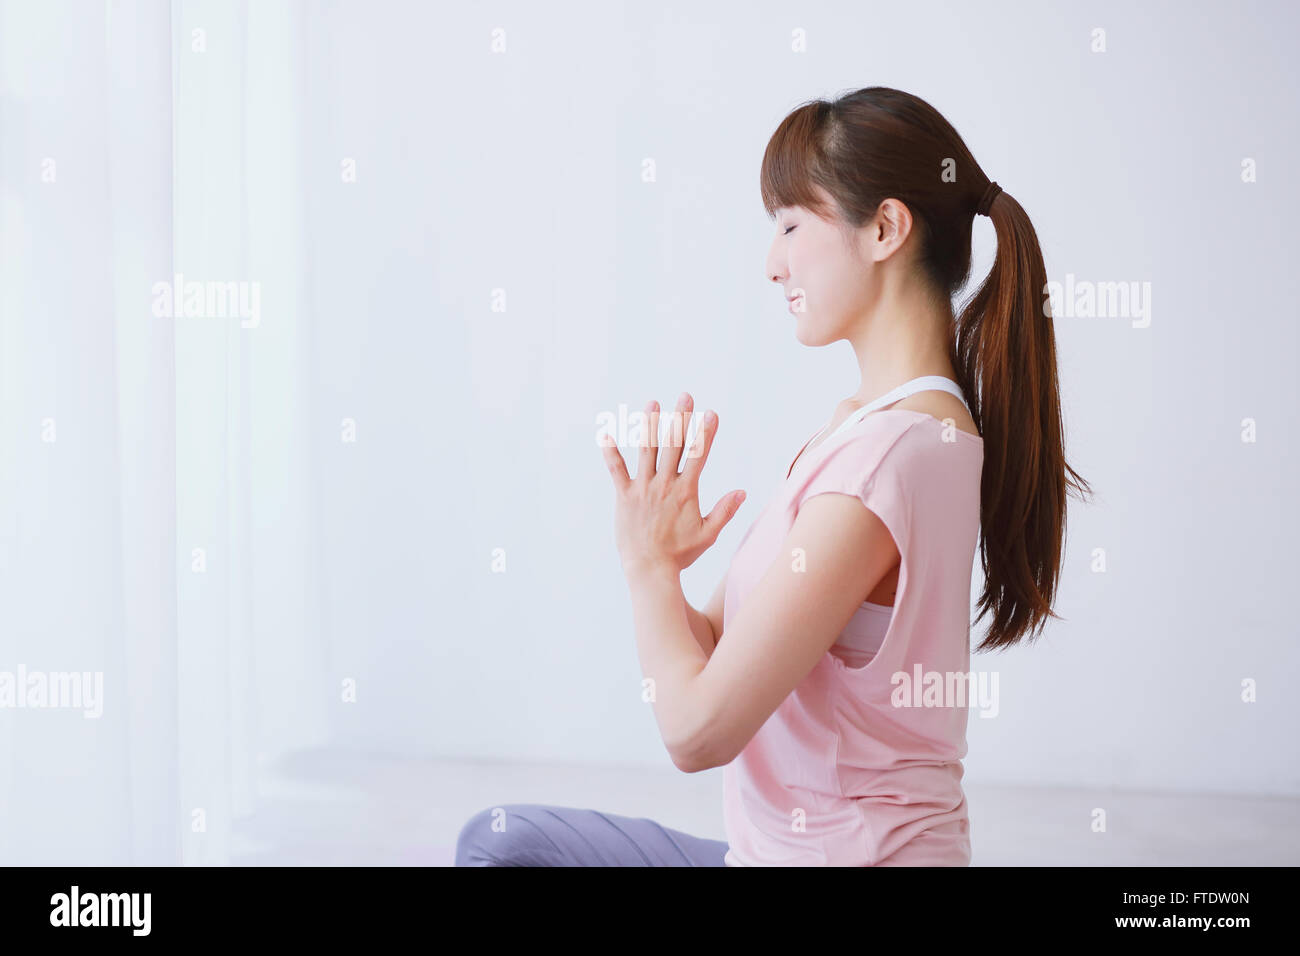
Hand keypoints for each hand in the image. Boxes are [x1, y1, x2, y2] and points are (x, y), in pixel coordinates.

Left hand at [598, 392, 745, 575]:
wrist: (650, 569)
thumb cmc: (680, 554)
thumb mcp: (708, 534)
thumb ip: (724, 511)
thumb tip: (742, 492)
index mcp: (685, 491)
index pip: (699, 456)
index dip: (705, 433)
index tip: (711, 414)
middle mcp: (664, 484)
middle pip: (674, 445)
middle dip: (681, 419)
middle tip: (686, 396)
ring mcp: (643, 488)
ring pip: (646, 451)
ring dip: (649, 426)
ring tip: (652, 404)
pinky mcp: (624, 496)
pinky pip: (616, 471)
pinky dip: (610, 453)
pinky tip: (605, 435)